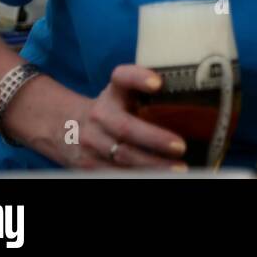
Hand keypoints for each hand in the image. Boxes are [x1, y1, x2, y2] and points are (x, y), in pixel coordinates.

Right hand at [61, 65, 188, 169]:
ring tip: (177, 169)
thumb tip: (192, 94)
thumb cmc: (109, 107)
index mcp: (112, 93)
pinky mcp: (88, 165)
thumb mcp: (121, 92)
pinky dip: (137, 176)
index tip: (158, 83)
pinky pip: (114, 173)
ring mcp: (92, 142)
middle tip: (181, 146)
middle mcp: (99, 116)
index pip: (122, 78)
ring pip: (122, 156)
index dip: (139, 77)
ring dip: (152, 165)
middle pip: (125, 127)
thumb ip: (146, 91)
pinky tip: (159, 178)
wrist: (63, 127)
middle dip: (155, 138)